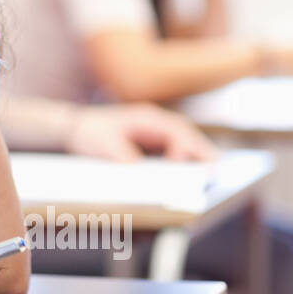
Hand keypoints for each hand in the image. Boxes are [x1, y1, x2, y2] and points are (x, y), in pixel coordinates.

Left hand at [65, 103, 217, 161]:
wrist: (75, 125)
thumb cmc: (90, 132)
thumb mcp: (104, 146)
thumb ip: (124, 159)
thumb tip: (143, 174)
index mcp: (146, 118)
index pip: (174, 132)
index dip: (183, 150)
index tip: (183, 167)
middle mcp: (155, 121)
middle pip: (187, 135)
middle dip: (202, 152)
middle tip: (217, 172)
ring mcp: (156, 129)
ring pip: (185, 140)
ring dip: (198, 154)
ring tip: (213, 174)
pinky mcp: (153, 140)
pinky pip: (176, 147)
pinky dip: (186, 157)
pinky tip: (193, 173)